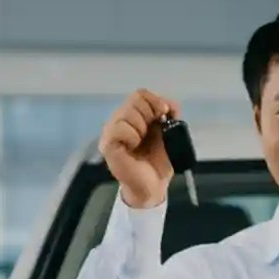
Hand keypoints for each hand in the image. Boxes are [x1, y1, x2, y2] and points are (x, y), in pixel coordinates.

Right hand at [98, 89, 180, 207]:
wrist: (154, 185)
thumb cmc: (159, 160)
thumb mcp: (171, 133)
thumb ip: (170, 115)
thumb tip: (169, 104)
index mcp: (135, 115)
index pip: (141, 94)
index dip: (155, 101)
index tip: (164, 114)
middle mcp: (120, 119)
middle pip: (134, 99)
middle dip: (149, 115)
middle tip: (150, 133)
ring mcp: (112, 131)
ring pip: (127, 112)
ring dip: (141, 127)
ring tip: (140, 143)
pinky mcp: (107, 144)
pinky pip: (119, 128)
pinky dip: (131, 135)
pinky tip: (132, 146)